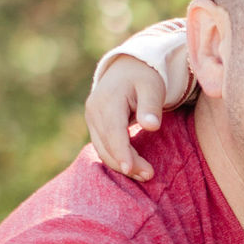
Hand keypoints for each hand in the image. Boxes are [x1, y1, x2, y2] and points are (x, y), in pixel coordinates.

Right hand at [86, 56, 168, 181]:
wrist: (127, 68)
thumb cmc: (144, 77)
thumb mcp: (152, 87)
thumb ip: (151, 107)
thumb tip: (151, 126)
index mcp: (107, 100)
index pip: (113, 131)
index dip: (121, 152)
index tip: (132, 170)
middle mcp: (94, 111)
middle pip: (106, 144)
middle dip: (125, 163)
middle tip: (149, 175)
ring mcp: (91, 119)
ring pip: (102, 149)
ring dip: (120, 164)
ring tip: (144, 175)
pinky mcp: (94, 125)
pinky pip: (103, 146)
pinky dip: (116, 158)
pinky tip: (133, 167)